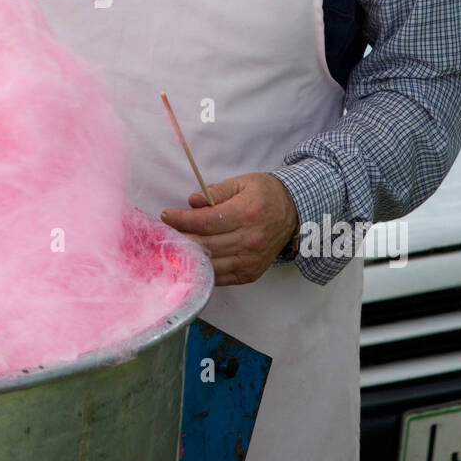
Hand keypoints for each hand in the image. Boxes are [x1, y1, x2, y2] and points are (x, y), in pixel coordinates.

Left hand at [160, 172, 298, 286]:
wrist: (295, 213)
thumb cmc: (265, 195)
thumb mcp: (242, 183)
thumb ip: (216, 192)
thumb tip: (193, 201)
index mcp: (247, 213)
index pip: (205, 222)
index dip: (182, 220)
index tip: (167, 216)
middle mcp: (250, 240)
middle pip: (205, 244)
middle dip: (181, 238)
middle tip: (166, 232)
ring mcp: (251, 260)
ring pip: (210, 264)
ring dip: (189, 256)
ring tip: (175, 247)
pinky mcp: (251, 274)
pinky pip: (221, 277)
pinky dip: (204, 270)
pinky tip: (193, 260)